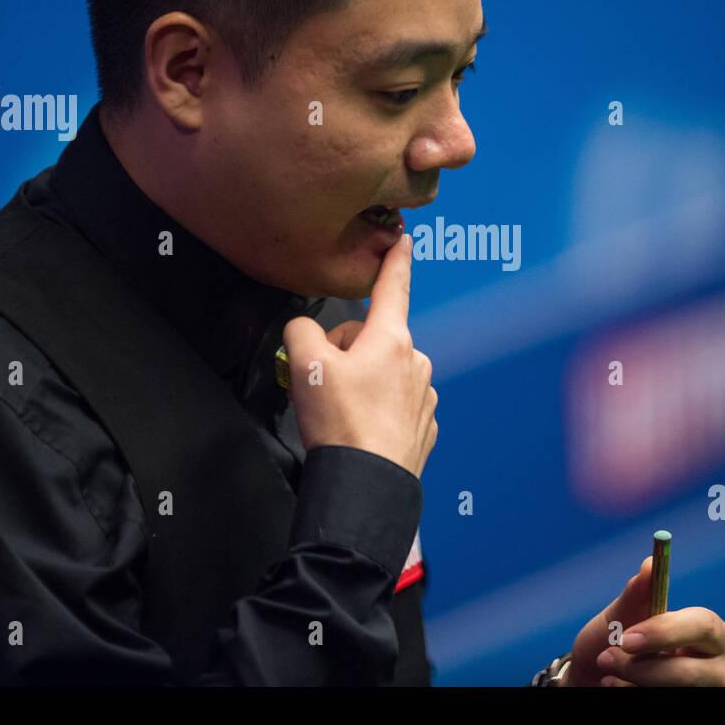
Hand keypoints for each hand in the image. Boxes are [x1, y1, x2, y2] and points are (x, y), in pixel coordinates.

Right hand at [283, 233, 437, 478]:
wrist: (366, 484)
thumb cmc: (341, 425)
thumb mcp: (303, 365)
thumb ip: (301, 331)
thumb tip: (307, 331)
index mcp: (390, 339)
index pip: (393, 287)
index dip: (394, 260)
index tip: (404, 240)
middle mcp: (414, 362)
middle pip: (373, 339)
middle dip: (347, 353)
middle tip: (326, 384)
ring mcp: (423, 395)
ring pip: (382, 373)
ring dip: (361, 383)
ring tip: (342, 413)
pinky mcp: (423, 425)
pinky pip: (393, 404)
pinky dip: (375, 411)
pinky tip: (360, 429)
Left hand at [561, 555, 724, 686]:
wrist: (596, 678)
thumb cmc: (615, 644)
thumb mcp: (619, 617)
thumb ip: (636, 594)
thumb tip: (651, 563)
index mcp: (709, 630)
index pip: (702, 625)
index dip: (665, 632)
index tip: (626, 638)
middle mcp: (716, 665)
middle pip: (694, 673)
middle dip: (646, 670)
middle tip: (607, 660)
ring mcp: (705, 691)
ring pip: (675, 692)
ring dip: (633, 683)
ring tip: (608, 675)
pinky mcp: (691, 706)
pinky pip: (661, 702)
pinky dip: (631, 694)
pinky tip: (617, 687)